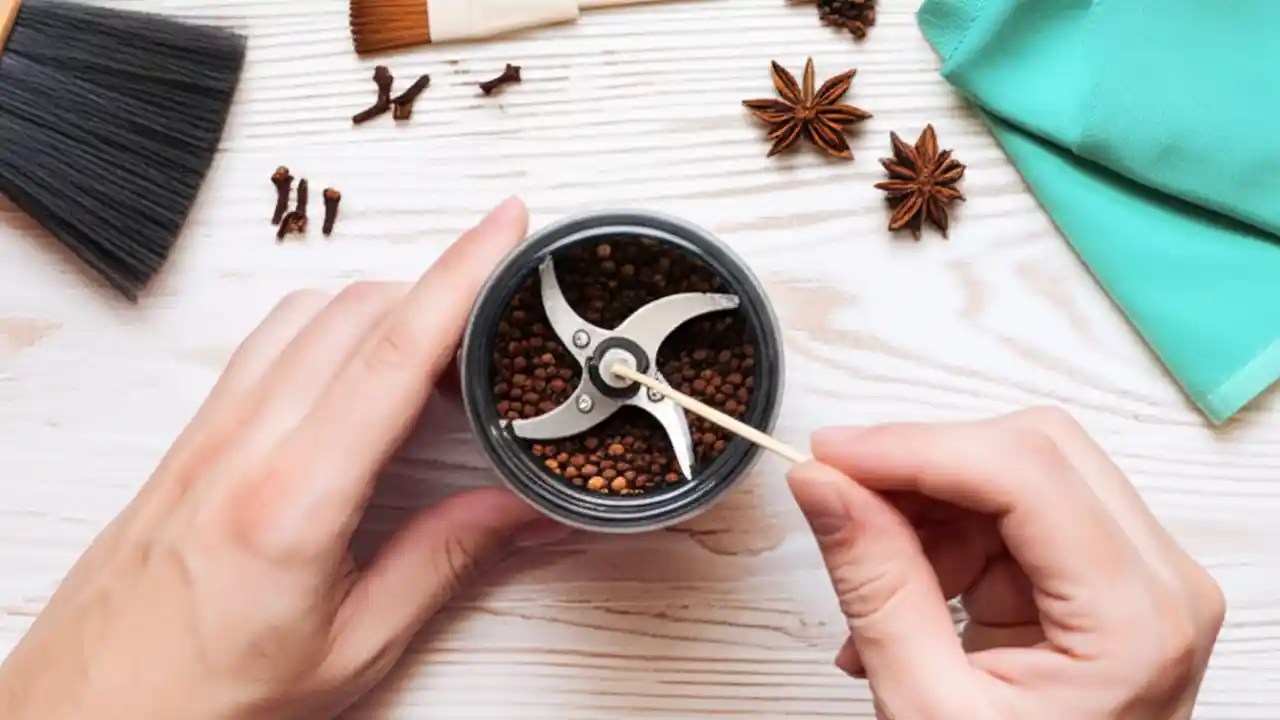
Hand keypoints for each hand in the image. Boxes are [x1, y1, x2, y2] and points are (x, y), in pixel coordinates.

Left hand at [0, 198, 569, 719]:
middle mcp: (245, 443)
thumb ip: (442, 561)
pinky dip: (332, 325)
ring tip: (441, 339)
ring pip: (309, 312)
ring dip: (383, 302)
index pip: (393, 353)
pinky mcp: (194, 434)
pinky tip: (360, 364)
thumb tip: (514, 507)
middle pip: (356, 310)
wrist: (95, 710)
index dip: (460, 277)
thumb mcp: (353, 645)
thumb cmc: (205, 692)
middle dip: (439, 284)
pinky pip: (271, 341)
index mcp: (294, 498)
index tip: (503, 227)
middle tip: (502, 308)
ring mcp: (211, 430)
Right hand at [788, 408, 1224, 719]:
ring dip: (927, 513)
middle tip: (841, 495)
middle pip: (1032, 454)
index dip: (914, 448)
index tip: (830, 456)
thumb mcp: (927, 708)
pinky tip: (902, 600)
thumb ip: (875, 585)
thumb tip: (823, 486)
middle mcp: (1157, 584)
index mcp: (1134, 620)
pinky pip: (1012, 519)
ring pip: (1017, 477)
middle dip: (923, 468)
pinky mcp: (1102, 584)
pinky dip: (943, 544)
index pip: (1024, 472)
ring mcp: (1136, 580)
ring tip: (871, 584)